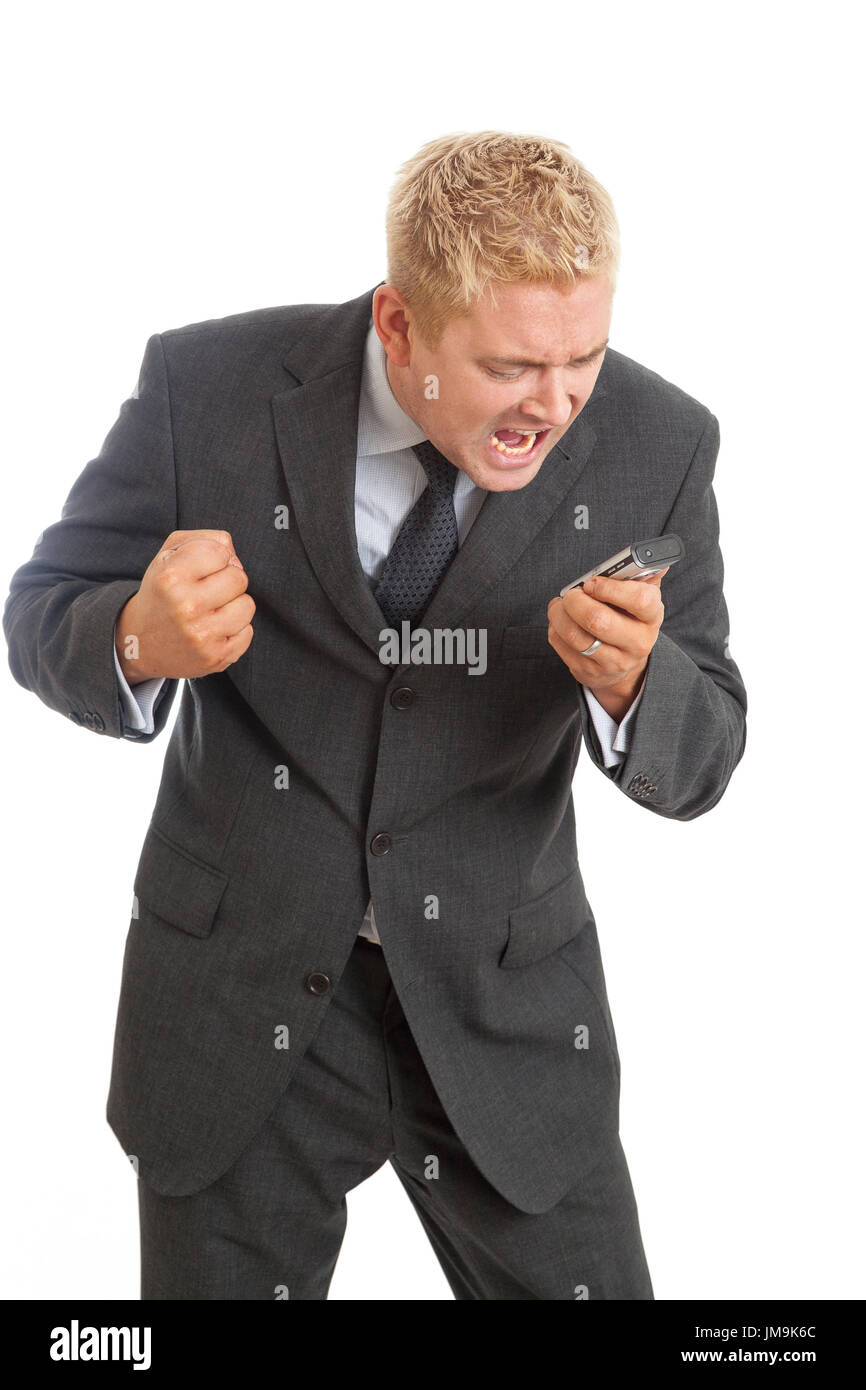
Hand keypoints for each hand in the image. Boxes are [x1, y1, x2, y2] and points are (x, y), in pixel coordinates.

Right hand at [114, 530, 254, 682]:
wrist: (140, 643)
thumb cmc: (161, 593)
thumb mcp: (168, 556)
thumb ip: (204, 540)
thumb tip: (234, 554)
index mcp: (171, 577)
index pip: (221, 552)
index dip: (215, 557)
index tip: (201, 569)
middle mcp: (186, 607)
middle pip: (239, 578)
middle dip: (227, 581)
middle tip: (207, 591)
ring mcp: (202, 635)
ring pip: (247, 605)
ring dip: (233, 606)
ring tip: (211, 611)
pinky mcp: (216, 657)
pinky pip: (248, 632)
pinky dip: (235, 630)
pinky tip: (213, 630)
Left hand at [546, 568, 669, 719]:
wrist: (625, 662)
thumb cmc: (630, 619)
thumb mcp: (643, 597)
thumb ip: (644, 576)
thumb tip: (656, 558)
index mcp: (651, 617)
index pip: (639, 600)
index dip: (610, 588)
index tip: (592, 582)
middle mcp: (637, 643)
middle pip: (599, 621)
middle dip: (576, 601)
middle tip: (571, 593)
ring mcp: (613, 662)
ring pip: (575, 636)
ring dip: (559, 614)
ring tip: (559, 604)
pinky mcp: (590, 672)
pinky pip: (562, 646)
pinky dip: (555, 629)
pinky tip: (560, 621)